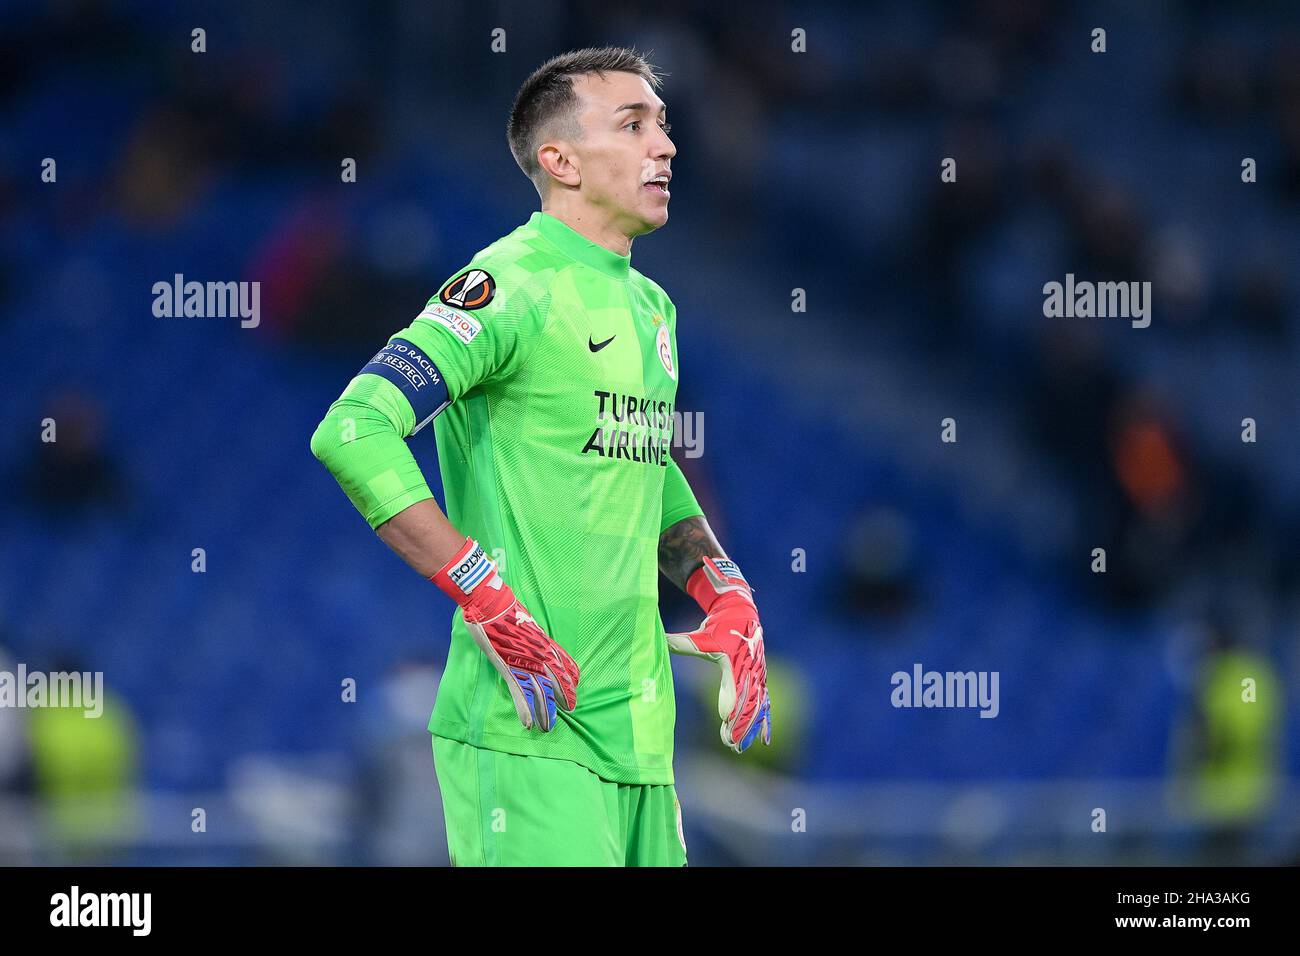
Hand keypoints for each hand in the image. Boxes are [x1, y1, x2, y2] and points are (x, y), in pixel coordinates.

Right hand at [432, 539, 578, 730]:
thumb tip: (536, 637)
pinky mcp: (508, 668)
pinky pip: (519, 693)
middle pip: (556, 681)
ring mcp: (524, 662)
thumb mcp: (527, 621)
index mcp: (544, 643)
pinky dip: (523, 709)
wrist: (491, 604)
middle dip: (563, 698)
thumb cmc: (506, 609)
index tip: (576, 686)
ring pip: (539, 692)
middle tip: (569, 710)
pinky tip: (528, 723)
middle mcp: (539, 654)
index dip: (570, 677)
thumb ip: (534, 633)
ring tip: (547, 727)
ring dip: (544, 712)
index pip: (564, 663)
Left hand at [667, 557, 770, 752]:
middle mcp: (747, 671)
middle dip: (738, 724)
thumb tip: (658, 640)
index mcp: (732, 661)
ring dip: (749, 729)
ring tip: (739, 748)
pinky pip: (764, 704)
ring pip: (755, 707)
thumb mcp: (699, 636)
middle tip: (729, 744)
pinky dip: (764, 722)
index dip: (729, 701)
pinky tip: (764, 740)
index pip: (732, 685)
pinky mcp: (759, 680)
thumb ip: (681, 642)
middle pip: (745, 702)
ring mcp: (756, 676)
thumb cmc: (718, 626)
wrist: (741, 614)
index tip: (723, 718)